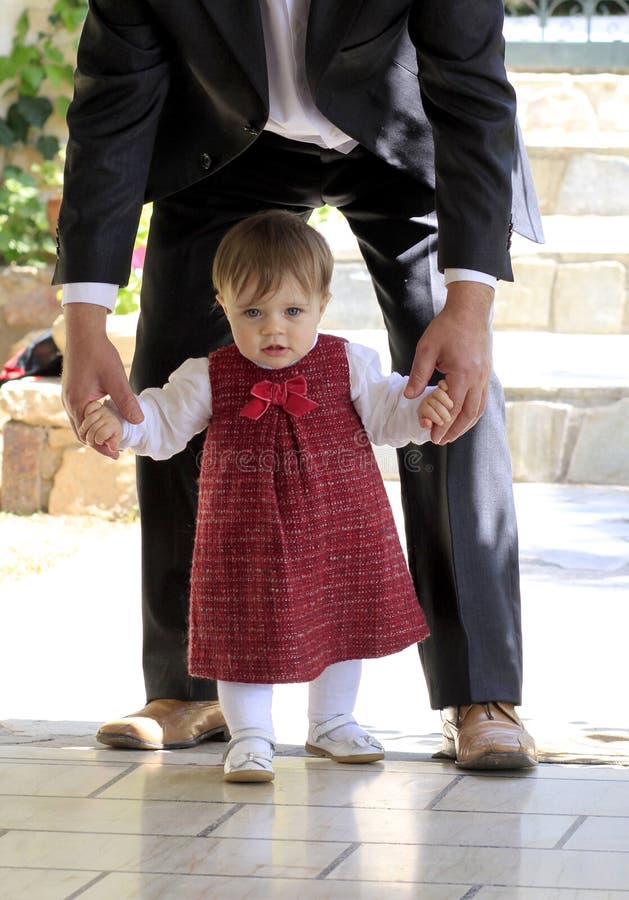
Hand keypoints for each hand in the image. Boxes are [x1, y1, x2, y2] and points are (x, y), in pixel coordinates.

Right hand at [62, 304, 142, 459]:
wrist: (83, 333)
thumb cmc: (98, 353)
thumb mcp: (116, 379)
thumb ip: (126, 401)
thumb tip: (138, 421)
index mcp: (78, 404)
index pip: (89, 436)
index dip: (103, 446)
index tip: (118, 454)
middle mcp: (69, 404)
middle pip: (82, 434)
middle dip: (98, 443)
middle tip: (117, 449)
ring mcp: (68, 398)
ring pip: (80, 425)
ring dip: (94, 433)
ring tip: (112, 438)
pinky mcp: (72, 391)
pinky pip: (80, 414)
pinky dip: (91, 422)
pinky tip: (105, 420)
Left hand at [404, 281, 492, 443]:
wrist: (470, 310)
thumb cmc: (447, 327)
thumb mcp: (427, 348)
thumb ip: (419, 374)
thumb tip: (409, 397)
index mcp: (463, 374)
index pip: (452, 408)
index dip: (442, 424)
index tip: (431, 435)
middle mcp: (478, 379)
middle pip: (468, 414)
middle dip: (454, 430)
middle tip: (440, 441)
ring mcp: (484, 377)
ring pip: (479, 409)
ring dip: (466, 425)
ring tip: (451, 434)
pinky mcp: (486, 374)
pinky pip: (482, 399)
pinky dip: (473, 412)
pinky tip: (463, 416)